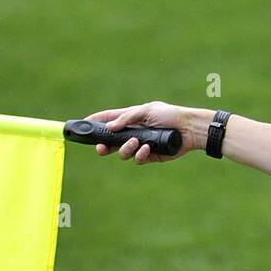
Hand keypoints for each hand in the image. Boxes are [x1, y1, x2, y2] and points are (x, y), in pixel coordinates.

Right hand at [83, 101, 210, 163]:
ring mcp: (140, 145)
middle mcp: (133, 132)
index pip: (108, 119)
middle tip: (101, 148)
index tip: (82, 125)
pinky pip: (138, 159)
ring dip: (125, 149)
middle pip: (110, 141)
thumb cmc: (169, 115)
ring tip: (136, 143)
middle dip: (103, 145)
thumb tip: (109, 128)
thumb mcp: (146, 111)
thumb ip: (127, 119)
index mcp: (130, 118)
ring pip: (122, 152)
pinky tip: (147, 149)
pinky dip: (140, 154)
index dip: (95, 122)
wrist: (188, 130)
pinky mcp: (149, 156)